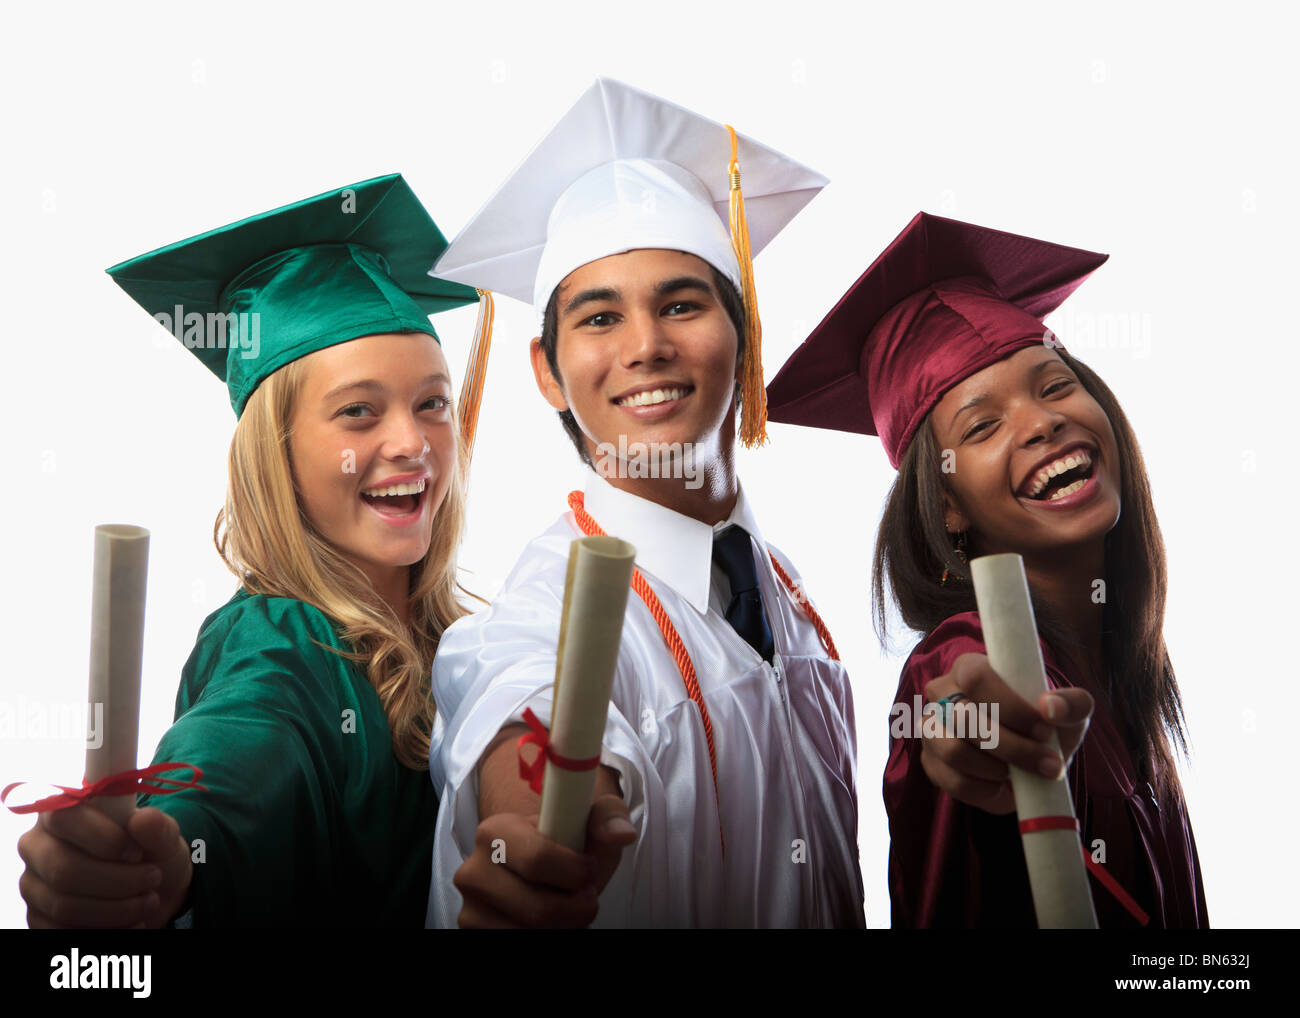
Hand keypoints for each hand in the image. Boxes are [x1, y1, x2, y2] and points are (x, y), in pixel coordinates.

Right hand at [17, 804, 192, 927]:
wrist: (150, 889)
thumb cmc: (149, 852)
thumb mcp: (163, 836)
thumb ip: (157, 827)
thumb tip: (143, 820)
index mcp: (62, 811)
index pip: (63, 818)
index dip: (103, 838)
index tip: (137, 853)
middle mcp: (37, 846)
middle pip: (63, 870)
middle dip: (117, 880)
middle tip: (153, 879)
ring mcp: (33, 884)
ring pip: (64, 905)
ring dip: (117, 909)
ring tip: (149, 901)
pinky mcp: (37, 917)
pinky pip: (62, 931)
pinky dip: (105, 930)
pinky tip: (131, 922)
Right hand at [453, 795, 636, 928]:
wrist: (538, 869)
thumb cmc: (565, 843)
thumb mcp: (586, 823)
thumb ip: (607, 818)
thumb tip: (622, 834)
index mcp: (496, 831)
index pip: (538, 860)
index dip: (576, 872)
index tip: (589, 871)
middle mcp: (473, 870)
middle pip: (539, 909)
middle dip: (577, 908)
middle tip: (586, 897)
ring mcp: (471, 907)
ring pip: (531, 933)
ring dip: (564, 927)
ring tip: (569, 908)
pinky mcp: (473, 932)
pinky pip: (520, 944)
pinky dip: (548, 937)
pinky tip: (552, 923)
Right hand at [919, 652, 1092, 813]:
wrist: (1028, 762)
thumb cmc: (1044, 728)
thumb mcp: (1067, 713)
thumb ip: (1072, 704)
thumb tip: (1051, 708)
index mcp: (969, 668)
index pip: (976, 678)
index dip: (1011, 707)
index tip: (1045, 731)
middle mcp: (941, 693)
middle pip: (964, 718)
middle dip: (1012, 747)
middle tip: (1047, 764)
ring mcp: (931, 728)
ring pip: (954, 751)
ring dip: (996, 768)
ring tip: (1020, 772)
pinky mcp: (931, 762)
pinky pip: (953, 781)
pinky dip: (984, 789)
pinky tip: (1001, 783)